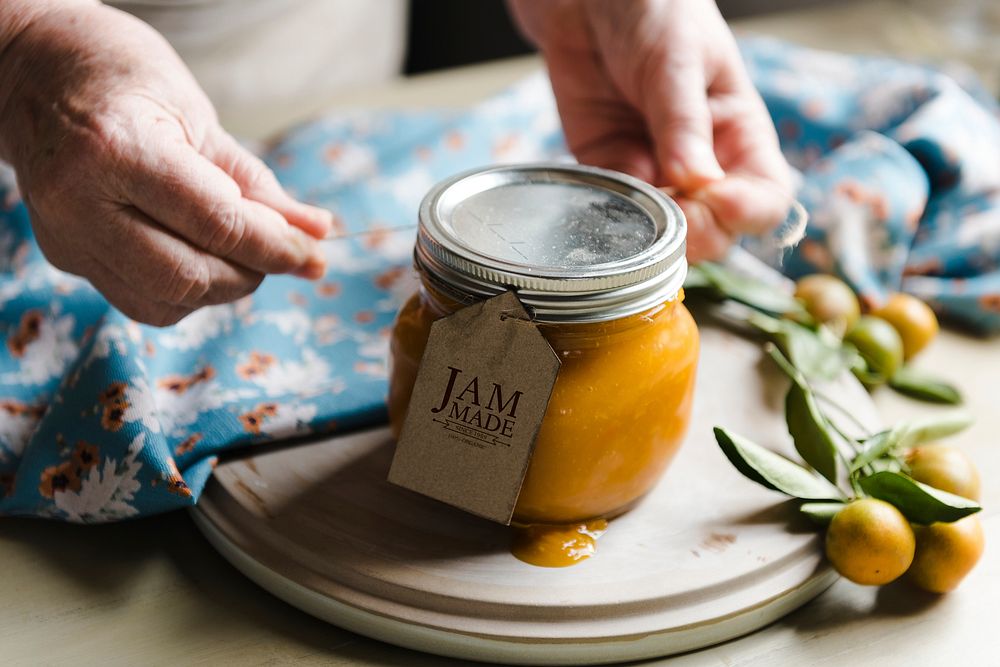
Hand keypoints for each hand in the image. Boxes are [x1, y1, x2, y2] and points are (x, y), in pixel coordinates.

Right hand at [0, 1, 331, 325]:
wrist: (33, 71)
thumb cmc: (122, 77)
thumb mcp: (197, 114)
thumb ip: (256, 183)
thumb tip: (316, 233)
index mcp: (118, 148)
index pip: (216, 223)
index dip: (275, 248)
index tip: (313, 255)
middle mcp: (80, 201)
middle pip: (188, 276)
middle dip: (251, 274)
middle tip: (280, 252)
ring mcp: (67, 235)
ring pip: (164, 301)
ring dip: (221, 289)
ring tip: (239, 250)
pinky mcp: (66, 256)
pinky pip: (141, 300)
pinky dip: (188, 292)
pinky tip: (201, 256)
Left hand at [509, 0, 792, 261]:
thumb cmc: (650, 10)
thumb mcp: (675, 58)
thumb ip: (683, 121)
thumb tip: (696, 183)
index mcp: (738, 132)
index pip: (767, 195)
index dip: (750, 211)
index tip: (718, 200)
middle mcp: (702, 162)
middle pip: (719, 229)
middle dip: (700, 231)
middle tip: (670, 209)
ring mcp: (654, 173)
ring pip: (666, 234)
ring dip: (654, 234)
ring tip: (635, 203)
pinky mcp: (608, 172)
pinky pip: (616, 214)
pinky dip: (612, 219)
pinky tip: (604, 197)